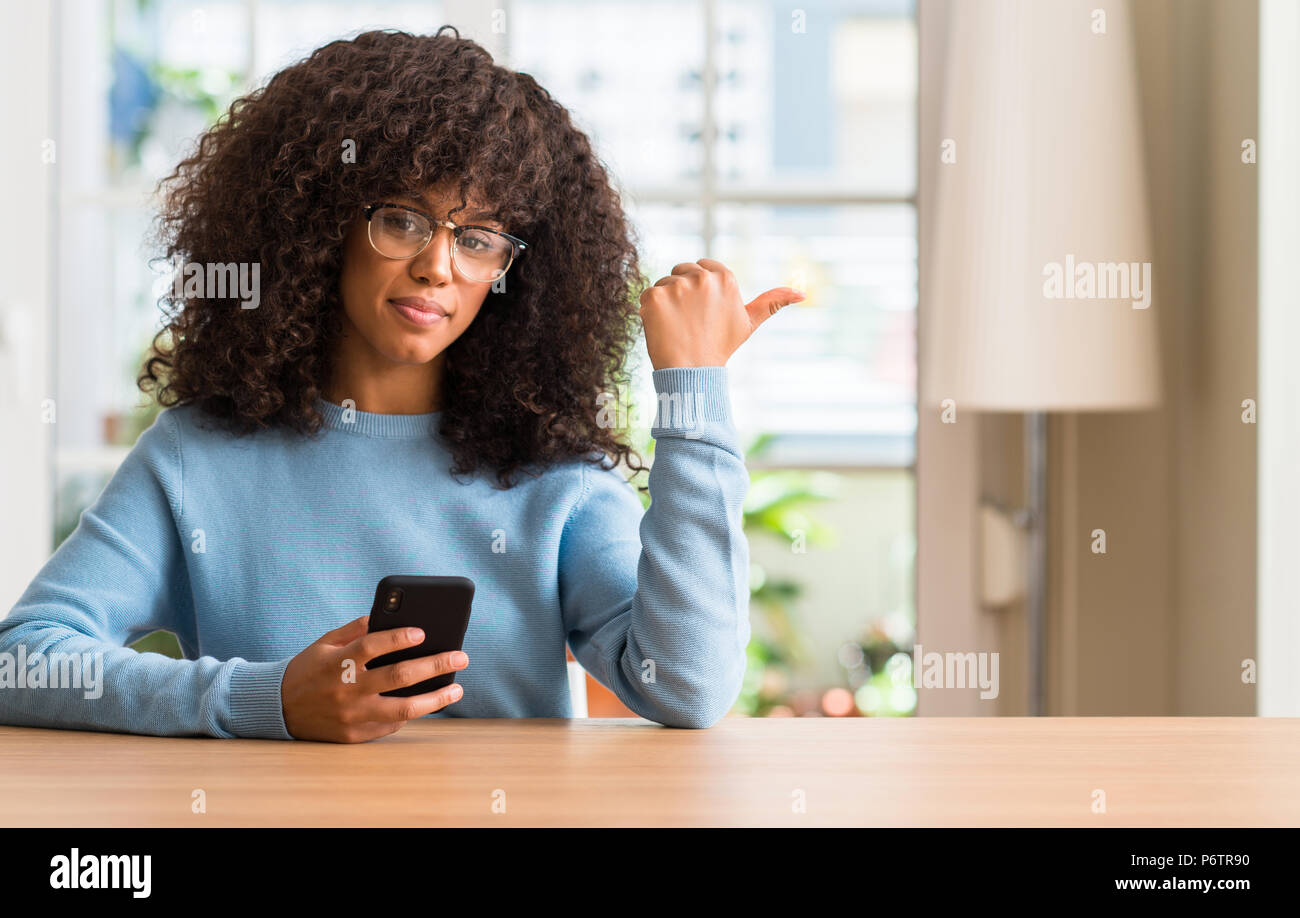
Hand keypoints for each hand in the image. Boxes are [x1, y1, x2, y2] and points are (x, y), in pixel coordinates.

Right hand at [280, 614, 467, 742]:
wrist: (278, 709)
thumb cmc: (309, 669)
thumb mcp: (325, 643)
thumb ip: (357, 630)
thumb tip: (391, 616)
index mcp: (337, 662)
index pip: (372, 646)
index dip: (398, 638)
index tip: (423, 632)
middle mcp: (346, 690)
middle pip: (397, 677)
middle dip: (434, 665)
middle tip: (460, 656)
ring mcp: (352, 715)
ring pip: (403, 710)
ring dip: (435, 699)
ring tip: (457, 688)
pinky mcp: (355, 735)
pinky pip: (391, 726)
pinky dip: (411, 713)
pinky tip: (428, 702)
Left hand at [638, 257, 804, 369]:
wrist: (692, 372)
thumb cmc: (720, 347)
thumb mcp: (749, 323)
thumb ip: (772, 302)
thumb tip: (802, 293)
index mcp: (725, 278)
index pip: (702, 267)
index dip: (699, 288)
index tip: (702, 310)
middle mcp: (702, 278)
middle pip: (681, 271)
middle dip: (682, 291)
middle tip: (690, 320)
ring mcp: (677, 286)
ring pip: (664, 283)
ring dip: (666, 302)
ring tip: (678, 325)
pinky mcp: (654, 296)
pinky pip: (646, 295)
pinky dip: (650, 310)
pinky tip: (662, 327)